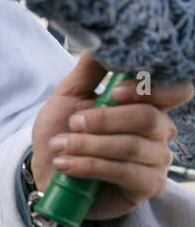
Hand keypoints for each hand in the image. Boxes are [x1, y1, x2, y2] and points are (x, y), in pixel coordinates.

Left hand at [31, 53, 193, 220]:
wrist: (48, 175)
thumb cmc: (63, 134)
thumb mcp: (69, 98)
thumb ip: (89, 71)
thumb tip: (100, 40)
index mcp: (145, 105)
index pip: (177, 91)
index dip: (154, 89)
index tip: (115, 92)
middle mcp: (159, 131)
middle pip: (149, 118)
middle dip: (104, 121)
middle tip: (72, 124)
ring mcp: (156, 160)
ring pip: (133, 146)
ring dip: (90, 145)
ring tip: (61, 147)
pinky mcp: (148, 186)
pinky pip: (126, 172)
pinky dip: (91, 166)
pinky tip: (67, 165)